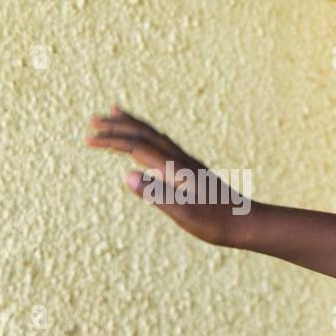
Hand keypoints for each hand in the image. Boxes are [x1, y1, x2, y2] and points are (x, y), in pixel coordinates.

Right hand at [85, 104, 252, 246]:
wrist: (248, 223)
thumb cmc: (217, 223)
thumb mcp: (184, 213)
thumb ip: (156, 194)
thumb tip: (127, 175)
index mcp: (176, 169)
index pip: (136, 147)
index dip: (111, 142)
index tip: (87, 140)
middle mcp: (182, 160)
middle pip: (145, 134)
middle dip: (118, 125)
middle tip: (92, 120)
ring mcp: (188, 163)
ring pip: (156, 135)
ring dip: (133, 124)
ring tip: (115, 112)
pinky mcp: (193, 169)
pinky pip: (165, 144)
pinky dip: (149, 135)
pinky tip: (145, 140)